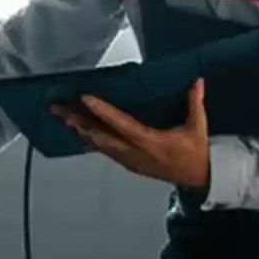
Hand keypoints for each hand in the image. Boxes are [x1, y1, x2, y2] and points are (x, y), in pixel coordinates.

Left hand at [51, 78, 208, 188]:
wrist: (197, 178)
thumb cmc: (195, 151)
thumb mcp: (197, 127)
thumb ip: (195, 103)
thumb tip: (196, 80)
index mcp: (151, 142)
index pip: (122, 124)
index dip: (103, 112)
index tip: (85, 98)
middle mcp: (135, 152)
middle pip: (101, 136)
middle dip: (79, 122)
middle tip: (60, 109)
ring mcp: (129, 160)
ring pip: (99, 144)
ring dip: (80, 130)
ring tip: (63, 116)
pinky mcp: (127, 163)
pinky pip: (105, 150)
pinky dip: (89, 139)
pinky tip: (78, 130)